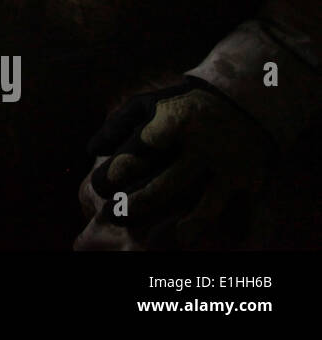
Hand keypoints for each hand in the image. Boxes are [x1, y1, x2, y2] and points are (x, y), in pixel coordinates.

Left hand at [75, 79, 274, 249]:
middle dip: (139, 204)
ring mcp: (230, 167)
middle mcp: (204, 146)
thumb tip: (93, 151)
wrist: (242, 100)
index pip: (142, 151)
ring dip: (187, 227)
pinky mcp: (252, 182)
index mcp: (175, 122)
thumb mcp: (147, 105)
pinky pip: (246, 212)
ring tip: (170, 239)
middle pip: (169, 184)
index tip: (100, 186)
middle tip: (114, 216)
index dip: (119, 171)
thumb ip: (118, 126)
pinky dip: (238, 232)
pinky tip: (218, 245)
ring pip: (206, 205)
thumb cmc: (181, 108)